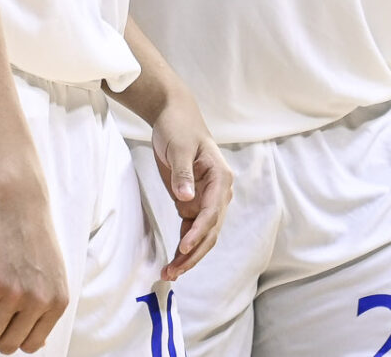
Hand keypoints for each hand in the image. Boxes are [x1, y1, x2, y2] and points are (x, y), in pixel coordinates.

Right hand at [0, 181, 68, 353]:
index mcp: (58, 303)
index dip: (13, 334)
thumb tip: (38, 345)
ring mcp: (15, 294)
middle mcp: (40, 301)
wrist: (19, 202)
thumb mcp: (51, 276)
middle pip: (7, 345)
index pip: (31, 346)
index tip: (6, 316)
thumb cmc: (32, 238)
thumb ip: (45, 309)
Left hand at [146, 97, 232, 280]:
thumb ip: (183, 173)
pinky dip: (183, 246)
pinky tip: (173, 262)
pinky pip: (191, 229)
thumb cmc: (179, 127)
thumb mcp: (179, 147)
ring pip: (202, 235)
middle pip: (210, 230)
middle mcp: (219, 192)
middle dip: (193, 253)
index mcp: (221, 177)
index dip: (199, 231)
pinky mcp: (193, 202)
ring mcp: (207, 199)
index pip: (212, 211)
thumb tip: (185, 199)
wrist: (174, 116)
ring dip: (188, 256)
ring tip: (169, 274)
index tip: (183, 247)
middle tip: (173, 272)